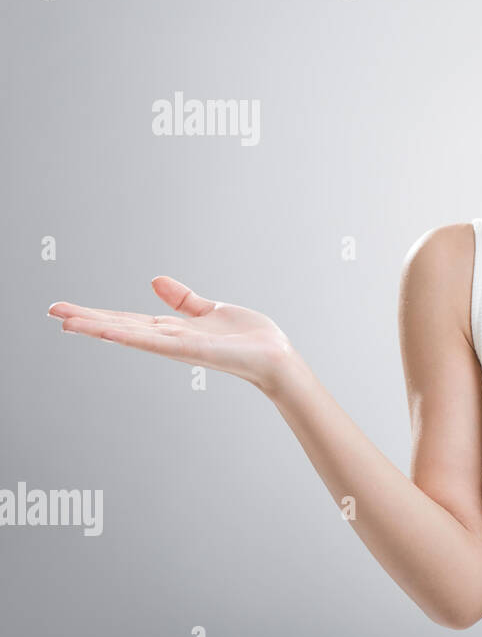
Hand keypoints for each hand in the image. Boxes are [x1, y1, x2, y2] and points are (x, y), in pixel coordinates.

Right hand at [47, 276, 296, 393]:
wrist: (275, 355)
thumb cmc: (248, 338)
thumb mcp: (209, 308)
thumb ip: (182, 299)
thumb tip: (154, 280)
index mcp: (172, 330)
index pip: (126, 320)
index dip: (96, 314)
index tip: (65, 309)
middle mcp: (170, 340)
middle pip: (120, 327)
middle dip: (87, 320)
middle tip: (51, 311)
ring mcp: (179, 347)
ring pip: (131, 335)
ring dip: (99, 328)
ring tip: (66, 321)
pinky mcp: (194, 350)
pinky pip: (158, 343)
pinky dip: (132, 336)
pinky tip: (108, 331)